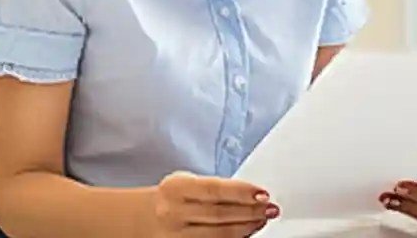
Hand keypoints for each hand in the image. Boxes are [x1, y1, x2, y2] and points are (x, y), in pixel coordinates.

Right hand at [151, 171, 278, 236]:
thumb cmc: (174, 197)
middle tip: (271, 209)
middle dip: (250, 212)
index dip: (241, 192)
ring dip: (246, 228)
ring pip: (218, 235)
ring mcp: (176, 235)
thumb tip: (252, 194)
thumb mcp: (188, 183)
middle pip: (219, 214)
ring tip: (261, 220)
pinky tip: (246, 234)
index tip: (263, 194)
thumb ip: (215, 188)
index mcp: (176, 188)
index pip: (214, 189)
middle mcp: (173, 212)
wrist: (145, 218)